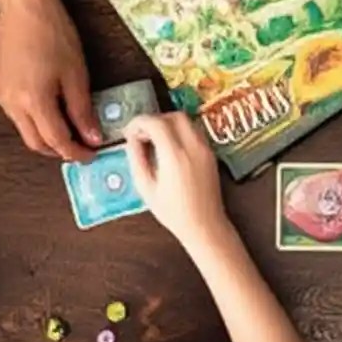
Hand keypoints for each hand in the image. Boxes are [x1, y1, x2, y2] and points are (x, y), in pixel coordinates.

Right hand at [0, 0, 100, 160]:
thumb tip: (93, 138)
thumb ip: (82, 110)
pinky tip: (49, 110)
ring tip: (69, 129)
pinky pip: (16, 115)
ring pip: (25, 130)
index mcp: (33, 102)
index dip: (77, 152)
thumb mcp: (76, 73)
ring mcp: (1, 96)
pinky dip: (34, 121)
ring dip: (46, 136)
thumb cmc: (54, 33)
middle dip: (59, 151)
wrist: (23, 5)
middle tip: (82, 147)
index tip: (93, 154)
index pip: (57, 141)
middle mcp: (12, 105)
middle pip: (36, 143)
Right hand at [124, 113, 230, 245]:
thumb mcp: (146, 188)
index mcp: (175, 156)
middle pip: (174, 116)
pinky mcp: (211, 154)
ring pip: (186, 121)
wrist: (205, 225)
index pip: (156, 123)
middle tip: (142, 134)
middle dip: (155, 119)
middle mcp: (193, 147)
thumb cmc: (173, 212)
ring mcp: (205, 149)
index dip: (139, 122)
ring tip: (154, 140)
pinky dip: (180, 131)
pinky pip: (194, 131)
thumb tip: (131, 138)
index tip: (129, 131)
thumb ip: (137, 158)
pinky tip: (169, 147)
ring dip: (168, 124)